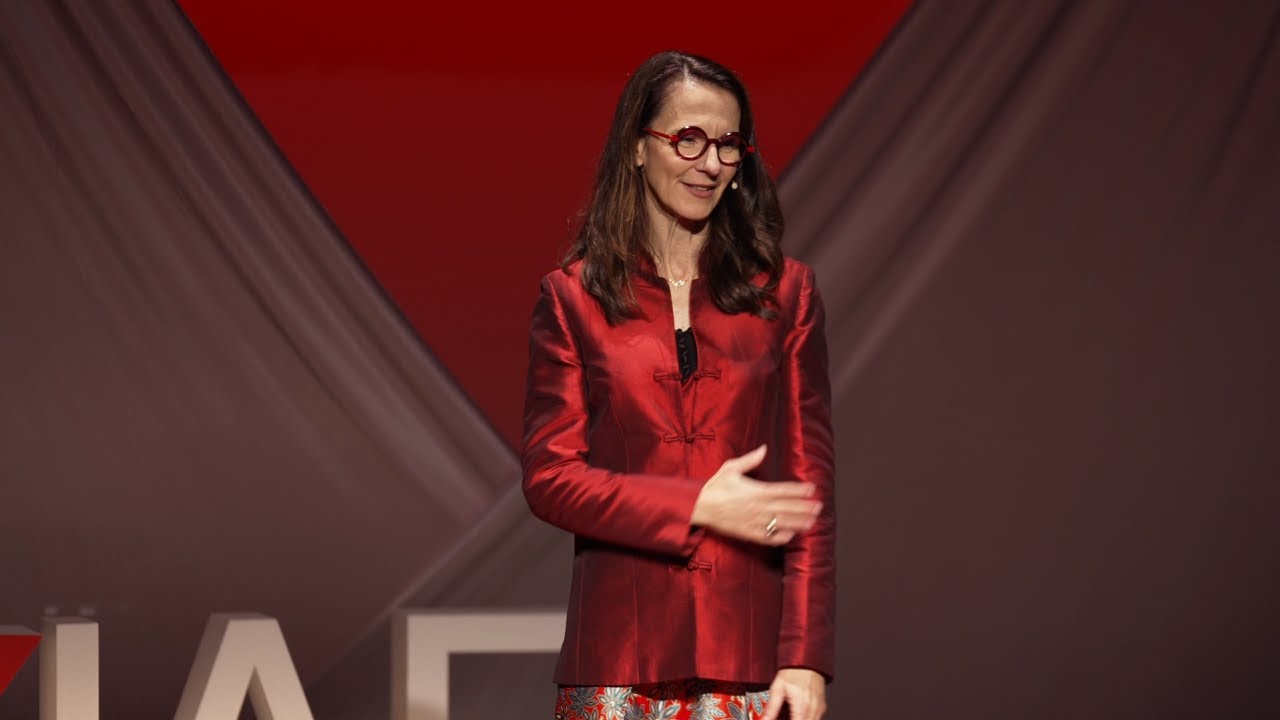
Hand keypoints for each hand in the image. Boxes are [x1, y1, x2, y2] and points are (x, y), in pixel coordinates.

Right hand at [690, 445, 821, 546]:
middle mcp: (759, 508)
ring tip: (812, 522)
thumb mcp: (730, 468)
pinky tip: (791, 535)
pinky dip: (782, 537)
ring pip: (783, 524)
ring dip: (799, 523)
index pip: (784, 490)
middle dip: (805, 507)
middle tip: (819, 506)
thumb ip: (749, 460)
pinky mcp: (749, 534)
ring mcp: (755, 522)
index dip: (800, 490)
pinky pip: (769, 538)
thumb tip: (763, 449)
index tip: (812, 488)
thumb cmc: (715, 487)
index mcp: (757, 491)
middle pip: (788, 508)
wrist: (699, 507)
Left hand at [762, 667, 825, 719]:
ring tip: (791, 714)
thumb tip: (766, 719)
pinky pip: (816, 719)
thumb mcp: (777, 688)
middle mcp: (813, 708)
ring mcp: (819, 708)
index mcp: (801, 704)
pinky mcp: (822, 707)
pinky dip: (807, 719)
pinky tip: (799, 714)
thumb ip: (772, 707)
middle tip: (785, 717)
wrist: (806, 661)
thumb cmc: (793, 672)